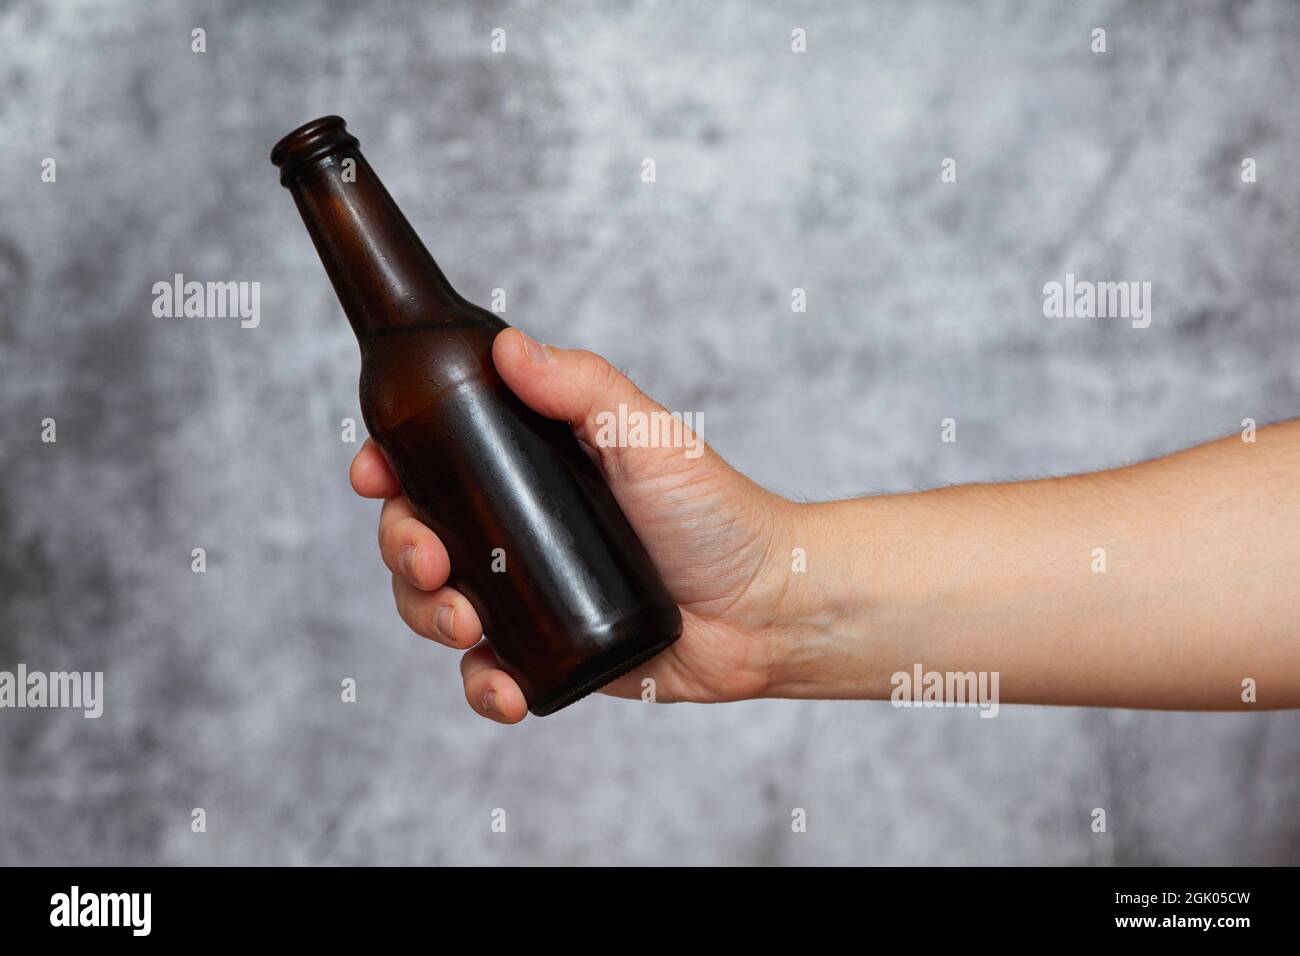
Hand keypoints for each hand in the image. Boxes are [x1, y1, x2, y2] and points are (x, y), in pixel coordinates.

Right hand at [350, 328, 798, 722]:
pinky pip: (488, 671)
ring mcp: (529, 592)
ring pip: (437, 605)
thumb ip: (583, 386)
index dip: (390, 466)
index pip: (435, 460)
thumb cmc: (716, 511)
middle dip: (403, 548)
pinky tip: (500, 687)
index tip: (374, 472)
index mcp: (530, 468)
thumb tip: (508, 346)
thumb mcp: (647, 436)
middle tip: (432, 562)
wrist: (766, 606)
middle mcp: (519, 528)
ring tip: (464, 624)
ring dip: (427, 617)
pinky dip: (480, 684)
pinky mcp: (549, 652)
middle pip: (420, 534)